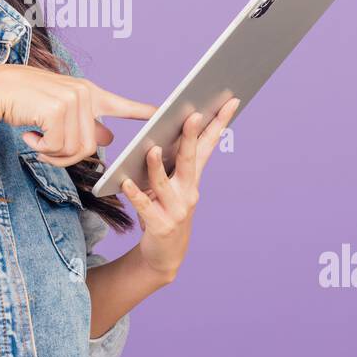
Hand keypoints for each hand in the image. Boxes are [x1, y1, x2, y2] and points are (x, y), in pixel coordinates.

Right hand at [0, 64, 158, 167]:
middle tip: (44, 146)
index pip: (122, 104)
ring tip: (36, 137)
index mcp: (89, 93)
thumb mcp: (59, 110)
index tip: (164, 115)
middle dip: (66, 156)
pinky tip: (28, 133)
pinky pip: (58, 148)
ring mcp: (73, 100)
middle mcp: (85, 94)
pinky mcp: (59, 109)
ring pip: (76, 150)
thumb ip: (84, 123)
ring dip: (52, 154)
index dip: (143, 112)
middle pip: (91, 146)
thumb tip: (108, 137)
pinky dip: (41, 149)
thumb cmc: (26, 102)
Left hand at [122, 97, 240, 283]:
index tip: (230, 101)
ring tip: (151, 149)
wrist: (165, 254)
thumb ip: (171, 161)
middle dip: (191, 137)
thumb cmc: (165, 210)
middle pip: (189, 160)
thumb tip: (163, 130)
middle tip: (192, 115)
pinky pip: (144, 206)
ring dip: (157, 166)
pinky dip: (136, 194)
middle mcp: (189, 192)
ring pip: (164, 183)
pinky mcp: (159, 225)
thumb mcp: (173, 185)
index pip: (208, 146)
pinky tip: (126, 183)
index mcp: (192, 178)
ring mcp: (176, 210)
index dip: (219, 124)